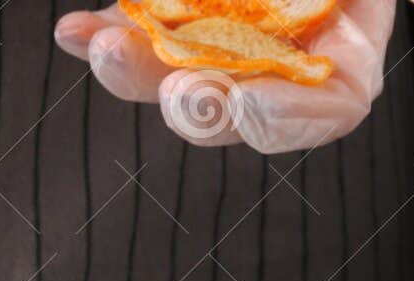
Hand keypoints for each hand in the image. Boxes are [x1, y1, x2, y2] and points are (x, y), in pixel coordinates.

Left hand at [54, 0, 413, 152]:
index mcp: (342, 60)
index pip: (324, 111)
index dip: (290, 117)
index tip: (253, 103)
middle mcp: (273, 68)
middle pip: (231, 109)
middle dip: (197, 106)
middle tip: (173, 88)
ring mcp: (215, 51)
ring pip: (169, 81)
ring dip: (132, 73)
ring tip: (102, 45)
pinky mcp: (165, 30)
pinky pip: (132, 41)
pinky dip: (99, 36)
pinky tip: (70, 31)